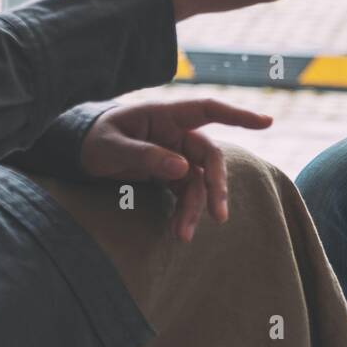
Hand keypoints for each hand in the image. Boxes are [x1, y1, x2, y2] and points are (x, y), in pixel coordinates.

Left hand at [79, 97, 272, 241]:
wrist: (78, 152)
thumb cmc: (95, 139)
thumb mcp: (112, 146)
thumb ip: (146, 155)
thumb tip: (182, 168)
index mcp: (166, 115)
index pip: (209, 110)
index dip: (238, 115)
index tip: (267, 122)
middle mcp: (177, 134)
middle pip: (209, 157)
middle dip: (216, 186)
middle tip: (218, 215)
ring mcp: (175, 155)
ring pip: (199, 182)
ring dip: (196, 208)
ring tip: (184, 236)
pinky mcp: (169, 175)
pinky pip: (185, 194)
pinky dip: (184, 213)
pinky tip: (178, 232)